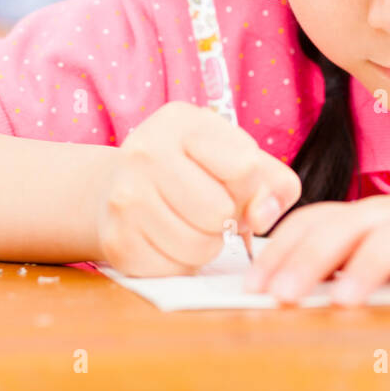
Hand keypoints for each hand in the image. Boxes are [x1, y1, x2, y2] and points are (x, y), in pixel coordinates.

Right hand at [95, 101, 301, 275]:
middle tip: (211, 209)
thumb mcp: (238, 158)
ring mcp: (125, 196)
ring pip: (199, 245)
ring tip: (192, 224)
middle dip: (226, 219)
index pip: (244, 168)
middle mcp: (145, 151)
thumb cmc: (194, 171)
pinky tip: (170, 240)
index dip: (249, 186)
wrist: (122, 186)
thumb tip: (263, 216)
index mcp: (181, 121)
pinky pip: (174, 269)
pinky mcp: (116, 240)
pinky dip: (181, 263)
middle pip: (220, 211)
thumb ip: (273, 183)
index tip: (232, 182)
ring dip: (207, 244)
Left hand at [243, 192, 389, 305]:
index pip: (318, 221)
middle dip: (307, 261)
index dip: (281, 249)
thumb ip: (357, 256)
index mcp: (378, 213)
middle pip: (347, 227)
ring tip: (343, 302)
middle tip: (277, 297)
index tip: (251, 287)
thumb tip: (294, 285)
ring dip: (368, 268)